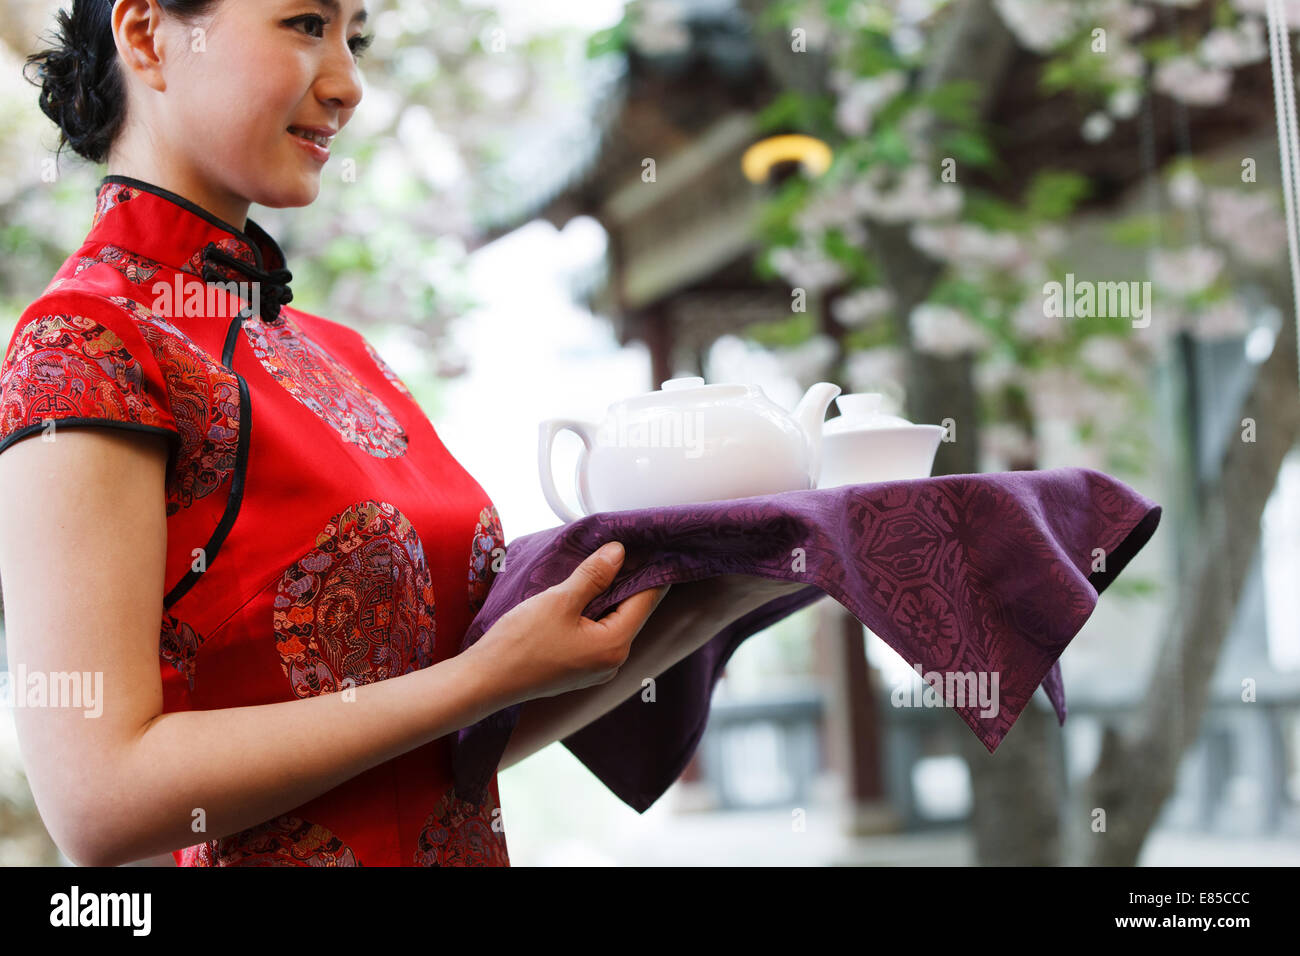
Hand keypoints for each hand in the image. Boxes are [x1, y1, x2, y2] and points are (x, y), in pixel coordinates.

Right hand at [469, 542, 670, 707]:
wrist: (485, 681)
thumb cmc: (520, 644)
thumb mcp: (559, 601)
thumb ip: (594, 575)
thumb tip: (619, 552)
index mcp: (614, 646)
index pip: (647, 600)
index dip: (651, 570)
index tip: (650, 545)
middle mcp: (613, 661)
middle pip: (633, 611)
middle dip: (629, 580)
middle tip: (623, 548)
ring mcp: (596, 668)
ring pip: (614, 622)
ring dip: (610, 595)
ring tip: (602, 565)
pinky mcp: (580, 669)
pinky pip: (598, 634)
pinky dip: (596, 612)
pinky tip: (584, 594)